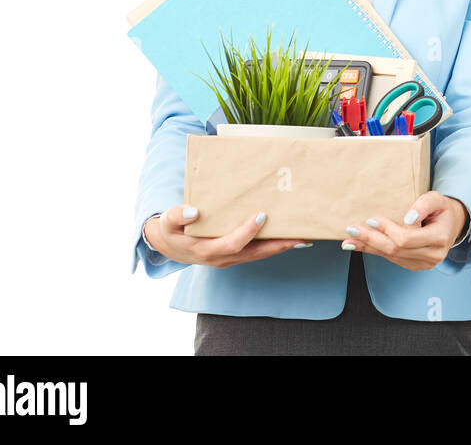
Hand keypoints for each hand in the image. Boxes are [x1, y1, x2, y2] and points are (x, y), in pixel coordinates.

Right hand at [143, 205, 310, 267]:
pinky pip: (257, 252)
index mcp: (206, 250)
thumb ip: (177, 215)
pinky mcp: (234, 256)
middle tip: (301, 237)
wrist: (169, 246)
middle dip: (278, 246)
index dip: (247, 232)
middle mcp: (221, 258)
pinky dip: (273, 246)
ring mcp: (229, 259)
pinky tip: (288, 238)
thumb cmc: (170, 230)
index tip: (261, 215)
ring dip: (281, 247)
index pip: (232, 244)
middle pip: (254, 254)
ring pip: (259, 255)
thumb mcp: (166, 222)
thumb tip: (193, 211)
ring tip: (303, 238)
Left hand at [341, 191, 468, 271]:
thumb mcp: (437, 199)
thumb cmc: (442, 209)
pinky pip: (393, 260)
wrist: (451, 224)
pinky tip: (360, 247)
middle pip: (395, 250)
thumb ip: (423, 204)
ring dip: (369, 248)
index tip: (371, 219)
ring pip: (391, 257)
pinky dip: (375, 252)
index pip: (406, 238)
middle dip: (371, 240)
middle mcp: (433, 255)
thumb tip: (407, 218)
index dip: (387, 230)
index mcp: (439, 238)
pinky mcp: (416, 265)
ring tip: (349, 240)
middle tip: (351, 230)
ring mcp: (425, 263)